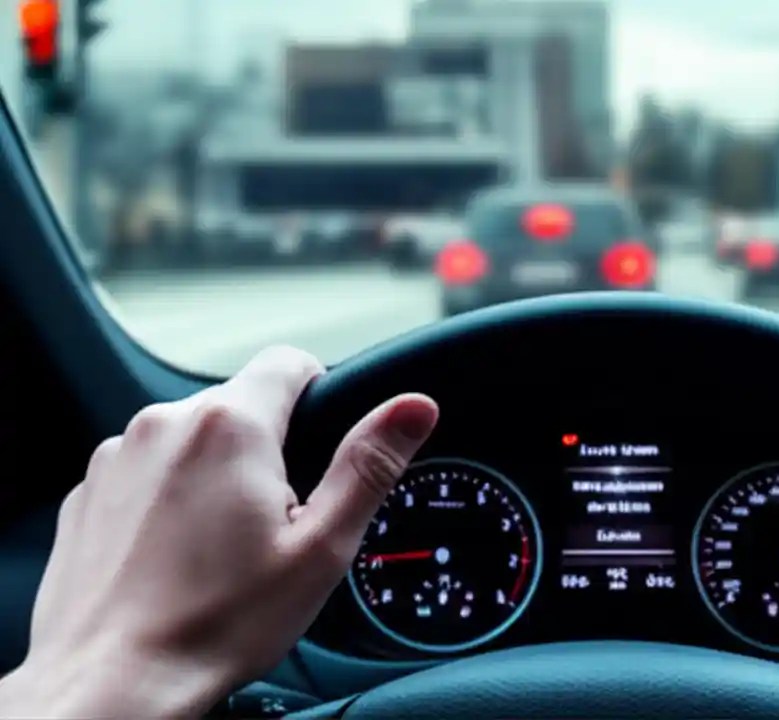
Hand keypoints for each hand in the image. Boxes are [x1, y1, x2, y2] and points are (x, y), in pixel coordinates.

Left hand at [0, 346, 437, 718]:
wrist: (113, 683)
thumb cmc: (216, 624)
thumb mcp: (321, 547)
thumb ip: (369, 465)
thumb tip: (414, 407)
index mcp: (231, 426)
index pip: (291, 361)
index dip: (319, 394)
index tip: (321, 447)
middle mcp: (164, 424)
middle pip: (241, 406)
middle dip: (268, 450)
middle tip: (276, 524)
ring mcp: (117, 457)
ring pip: (192, 440)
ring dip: (215, 474)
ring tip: (222, 549)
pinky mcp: (88, 492)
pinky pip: (147, 473)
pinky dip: (168, 501)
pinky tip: (178, 558)